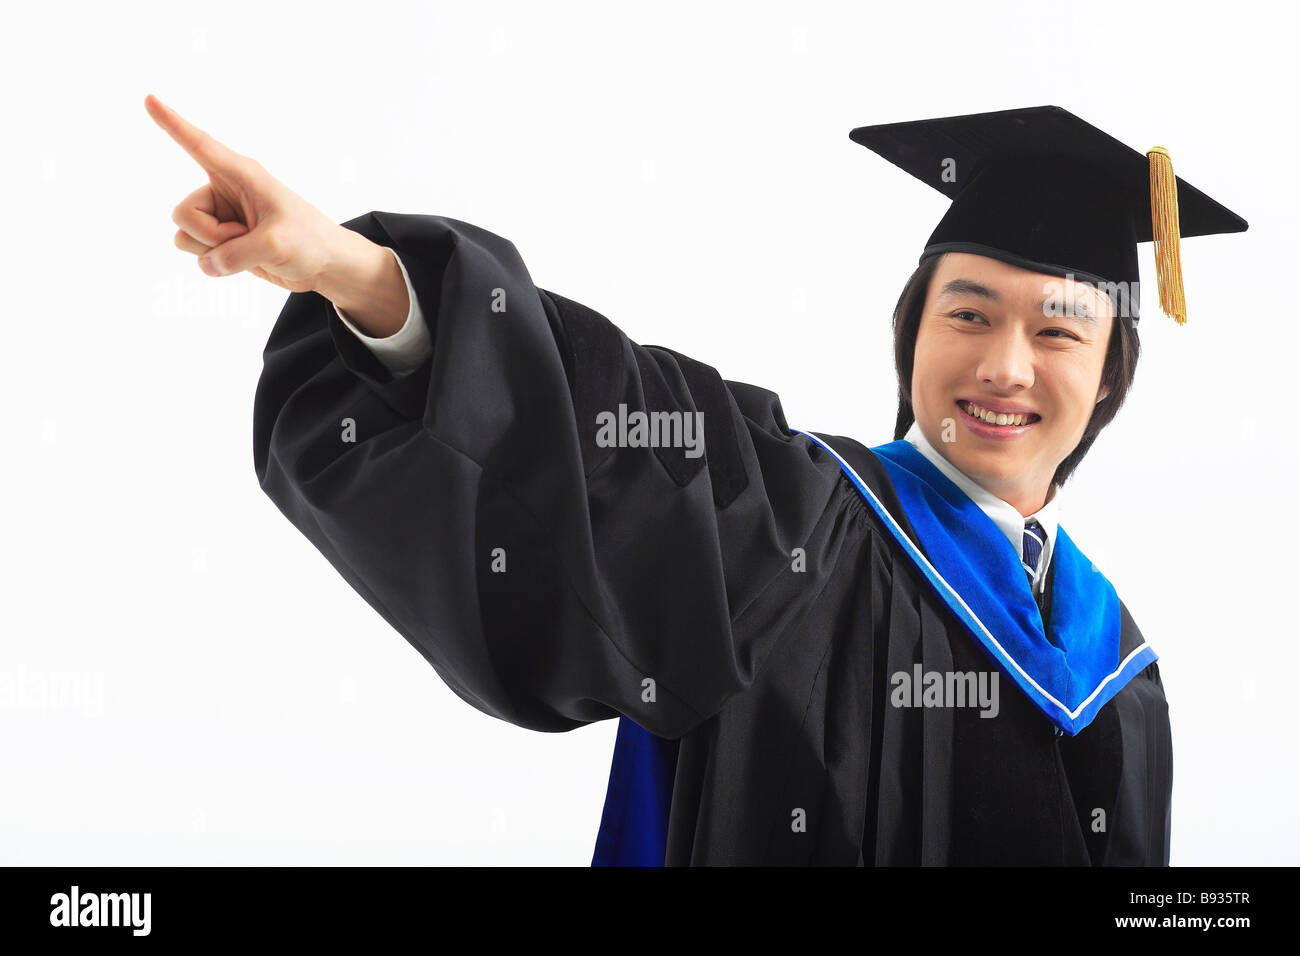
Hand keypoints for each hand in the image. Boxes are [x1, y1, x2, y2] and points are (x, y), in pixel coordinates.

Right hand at [146, 94, 347, 293]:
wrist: (324, 265)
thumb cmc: (309, 242)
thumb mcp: (276, 244)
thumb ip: (236, 255)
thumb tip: (207, 265)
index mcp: (240, 173)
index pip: (199, 145)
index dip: (171, 122)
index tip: (149, 98)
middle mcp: (224, 190)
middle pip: (182, 213)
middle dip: (211, 235)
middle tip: (248, 236)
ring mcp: (220, 215)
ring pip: (184, 235)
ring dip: (213, 250)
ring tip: (250, 246)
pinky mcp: (221, 240)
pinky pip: (198, 254)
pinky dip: (217, 263)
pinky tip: (244, 258)